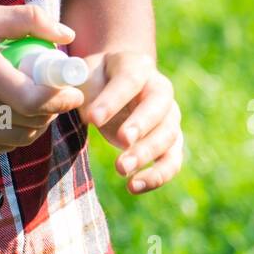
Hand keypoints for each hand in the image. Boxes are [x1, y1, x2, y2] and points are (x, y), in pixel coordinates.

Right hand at [0, 5, 85, 157]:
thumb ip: (27, 20)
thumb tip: (67, 34)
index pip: (31, 98)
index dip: (59, 99)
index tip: (72, 91)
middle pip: (29, 121)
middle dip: (53, 110)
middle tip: (59, 95)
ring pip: (19, 138)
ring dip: (38, 124)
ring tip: (39, 105)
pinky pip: (0, 146)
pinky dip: (16, 134)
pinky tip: (15, 116)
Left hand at [77, 50, 183, 194]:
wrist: (114, 84)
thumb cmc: (96, 79)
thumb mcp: (83, 74)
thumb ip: (81, 88)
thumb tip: (86, 112)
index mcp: (137, 66)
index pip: (130, 79)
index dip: (113, 100)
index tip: (93, 119)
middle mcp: (160, 89)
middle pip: (158, 106)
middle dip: (141, 125)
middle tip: (121, 141)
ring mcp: (169, 116)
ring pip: (168, 135)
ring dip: (147, 154)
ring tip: (121, 169)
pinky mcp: (171, 141)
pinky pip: (172, 161)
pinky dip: (157, 176)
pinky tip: (133, 187)